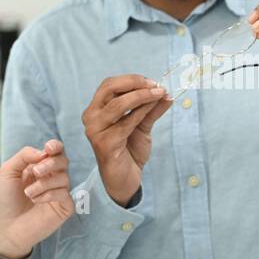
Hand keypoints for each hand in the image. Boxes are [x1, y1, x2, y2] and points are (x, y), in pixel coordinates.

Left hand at [0, 140, 74, 258]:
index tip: (48, 148)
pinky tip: (37, 201)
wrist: (5, 227)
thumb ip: (24, 156)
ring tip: (28, 194)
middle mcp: (51, 178)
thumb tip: (43, 152)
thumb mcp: (8, 171)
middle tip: (35, 172)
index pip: (55, 151)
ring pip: (64, 177)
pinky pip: (65, 194)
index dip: (55, 146)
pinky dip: (50, 194)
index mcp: (40, 167)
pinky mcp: (64, 207)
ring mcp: (59, 192)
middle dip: (50, 163)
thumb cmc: (5, 200)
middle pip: (63, 161)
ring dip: (44, 183)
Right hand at [81, 75, 172, 206]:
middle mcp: (91, 117)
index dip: (131, 79)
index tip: (152, 81)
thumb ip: (152, 109)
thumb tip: (166, 92)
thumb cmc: (130, 150)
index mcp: (96, 109)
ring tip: (159, 93)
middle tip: (155, 85)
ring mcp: (95, 131)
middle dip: (134, 83)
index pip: (109, 84)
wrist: (126, 179)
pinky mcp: (104, 144)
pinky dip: (141, 112)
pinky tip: (153, 108)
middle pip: (109, 89)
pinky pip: (126, 123)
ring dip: (142, 96)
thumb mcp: (143, 125)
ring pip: (118, 105)